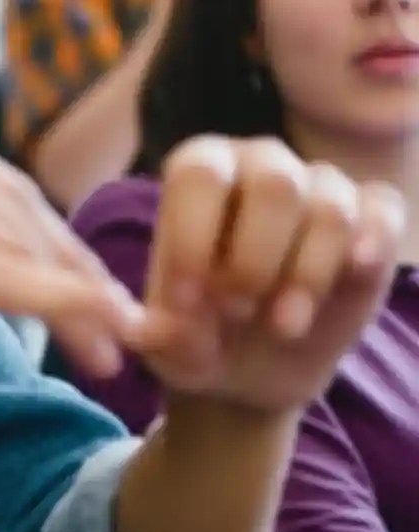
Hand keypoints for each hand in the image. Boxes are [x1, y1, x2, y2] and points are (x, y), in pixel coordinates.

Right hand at [0, 113, 139, 404]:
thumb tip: (29, 248)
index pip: (5, 186)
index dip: (61, 245)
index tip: (99, 294)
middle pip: (19, 212)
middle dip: (77, 275)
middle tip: (119, 333)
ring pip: (19, 247)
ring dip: (78, 302)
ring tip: (109, 353)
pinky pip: (2, 278)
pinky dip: (60, 306)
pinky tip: (98, 331)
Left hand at [130, 136, 404, 414]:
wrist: (249, 368)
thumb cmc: (195, 337)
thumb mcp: (167, 344)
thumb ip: (155, 334)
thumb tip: (147, 329)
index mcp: (197, 173)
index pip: (199, 175)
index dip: (193, 237)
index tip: (184, 301)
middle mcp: (259, 164)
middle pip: (274, 184)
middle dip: (254, 260)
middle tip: (235, 311)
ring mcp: (319, 185)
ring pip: (331, 208)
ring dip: (307, 276)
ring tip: (281, 326)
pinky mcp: (370, 218)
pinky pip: (383, 211)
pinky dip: (374, 241)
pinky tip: (355, 272)